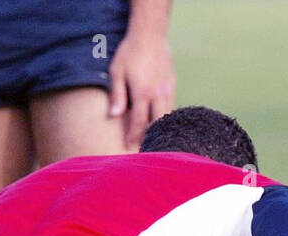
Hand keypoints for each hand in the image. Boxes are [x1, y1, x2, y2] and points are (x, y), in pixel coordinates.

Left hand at [108, 29, 176, 149]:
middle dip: (151, 138)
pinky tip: (160, 120)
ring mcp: (167, 89)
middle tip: (145, 149)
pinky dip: (166, 116)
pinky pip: (171, 106)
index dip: (134, 137)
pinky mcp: (172, 84)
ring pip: (167, 116)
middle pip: (157, 124)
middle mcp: (157, 94)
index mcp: (142, 93)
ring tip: (154, 139)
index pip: (138, 122)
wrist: (150, 34)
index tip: (129, 147)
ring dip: (160, 128)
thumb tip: (114, 116)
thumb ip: (117, 95)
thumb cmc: (130, 52)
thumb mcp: (117, 72)